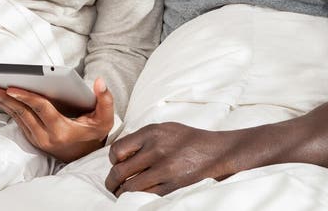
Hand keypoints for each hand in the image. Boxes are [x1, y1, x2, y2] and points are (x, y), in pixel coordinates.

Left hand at [0, 76, 114, 162]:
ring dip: (2, 104)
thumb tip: (99, 81)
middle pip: (22, 114)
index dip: (27, 97)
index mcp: (61, 129)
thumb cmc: (94, 132)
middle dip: (5, 99)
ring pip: (17, 118)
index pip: (41, 109)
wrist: (86, 153)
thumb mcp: (105, 119)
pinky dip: (7, 109)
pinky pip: (17, 122)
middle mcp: (46, 137)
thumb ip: (105, 100)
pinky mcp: (33, 139)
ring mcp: (37, 140)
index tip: (12, 86)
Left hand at [105, 122, 237, 196]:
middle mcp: (155, 150)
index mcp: (151, 132)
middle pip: (120, 172)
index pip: (117, 149)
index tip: (114, 164)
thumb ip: (143, 137)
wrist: (216, 152)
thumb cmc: (189, 139)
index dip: (111, 160)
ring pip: (130, 188)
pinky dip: (138, 198)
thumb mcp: (165, 128)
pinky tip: (137, 197)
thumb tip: (122, 151)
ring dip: (122, 193)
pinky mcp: (172, 187)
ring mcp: (164, 170)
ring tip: (121, 194)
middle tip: (111, 185)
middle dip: (111, 182)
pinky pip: (147, 196)